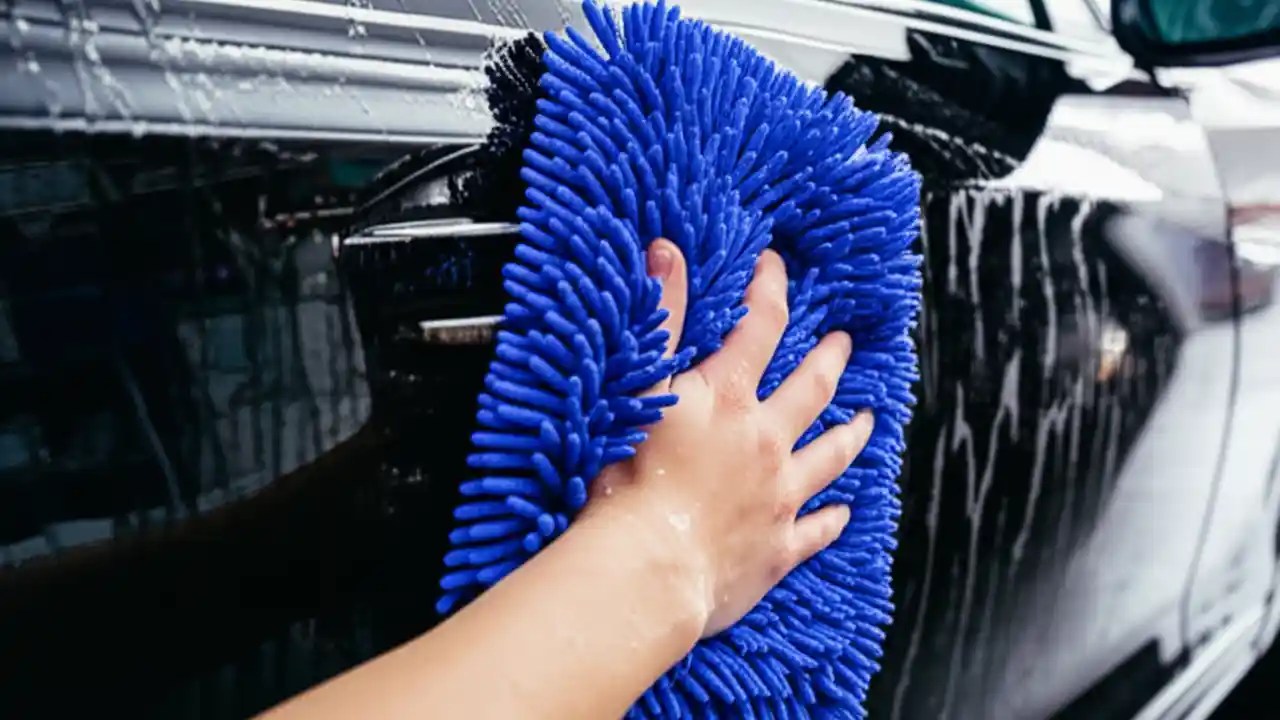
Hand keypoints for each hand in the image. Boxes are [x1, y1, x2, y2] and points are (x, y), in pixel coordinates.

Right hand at [584, 239, 874, 637]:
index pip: (760, 326)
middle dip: (829, 359)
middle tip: (843, 342)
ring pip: (830, 456)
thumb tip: (668, 251)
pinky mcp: (779, 547)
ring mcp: (779, 496)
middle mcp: (766, 440)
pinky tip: (844, 512)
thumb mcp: (639, 388)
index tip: (775, 267)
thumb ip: (660, 320)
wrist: (648, 568)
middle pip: (811, 389)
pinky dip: (832, 518)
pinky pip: (817, 529)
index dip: (770, 290)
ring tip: (867, 419)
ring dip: (850, 434)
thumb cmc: (629, 481)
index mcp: (730, 399)